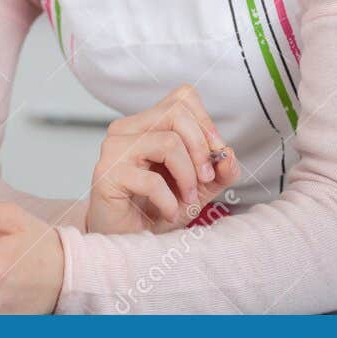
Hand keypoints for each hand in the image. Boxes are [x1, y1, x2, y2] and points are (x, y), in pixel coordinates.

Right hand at [86, 84, 239, 234]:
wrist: (128, 240)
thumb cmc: (157, 209)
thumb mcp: (199, 189)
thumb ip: (220, 171)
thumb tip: (228, 155)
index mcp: (147, 124)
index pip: (182, 97)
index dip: (205, 123)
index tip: (214, 156)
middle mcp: (127, 129)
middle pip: (176, 113)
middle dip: (201, 149)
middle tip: (206, 179)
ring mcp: (114, 149)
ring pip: (168, 142)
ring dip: (188, 177)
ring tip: (187, 199)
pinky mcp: (107, 174)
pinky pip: (152, 179)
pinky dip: (169, 201)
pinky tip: (167, 212)